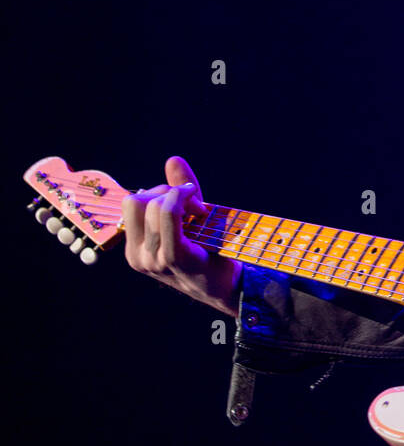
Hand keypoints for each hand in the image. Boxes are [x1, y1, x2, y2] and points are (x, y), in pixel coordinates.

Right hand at [122, 156, 242, 316]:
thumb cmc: (209, 251)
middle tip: (193, 205)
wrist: (231, 286)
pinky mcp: (175, 258)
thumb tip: (173, 159)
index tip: (182, 200)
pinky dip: (183, 200)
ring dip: (181, 198)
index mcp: (135, 248)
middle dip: (167, 192)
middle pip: (138, 201)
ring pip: (155, 205)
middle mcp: (138, 256)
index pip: (131, 203)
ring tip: (199, 212)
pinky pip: (169, 216)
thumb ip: (179, 189)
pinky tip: (200, 208)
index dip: (157, 192)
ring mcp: (154, 260)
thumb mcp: (189, 218)